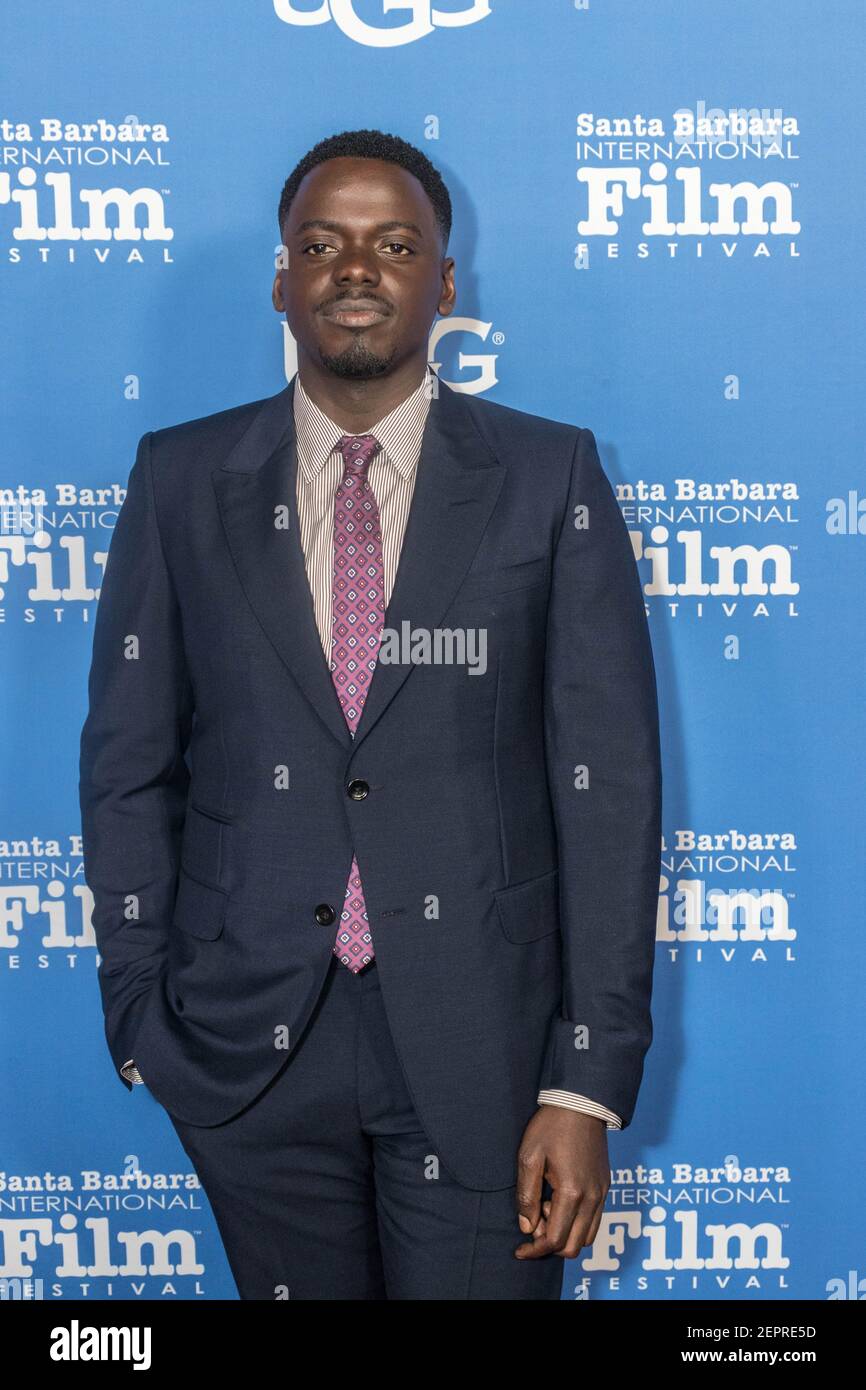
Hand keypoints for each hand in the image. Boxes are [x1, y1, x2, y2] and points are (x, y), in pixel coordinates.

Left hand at [514, 1106, 609, 1258]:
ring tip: (545, 1208)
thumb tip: (527, 1227)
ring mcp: (602, 1194)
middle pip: (573, 1247)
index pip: (554, 1240)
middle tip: (532, 1221)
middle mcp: (592, 1199)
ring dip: (564, 1234)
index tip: (519, 1250)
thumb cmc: (551, 1126)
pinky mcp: (605, 1187)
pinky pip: (594, 1221)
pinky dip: (577, 1224)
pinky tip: (559, 1202)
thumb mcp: (529, 1156)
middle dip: (549, 1245)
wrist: (581, 1103)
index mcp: (571, 1193)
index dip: (534, 1251)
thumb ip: (526, 1195)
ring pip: (587, 1238)